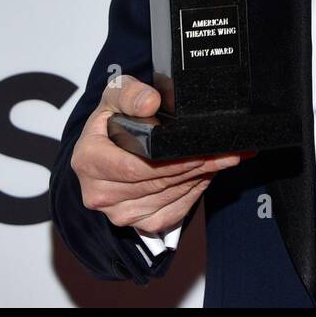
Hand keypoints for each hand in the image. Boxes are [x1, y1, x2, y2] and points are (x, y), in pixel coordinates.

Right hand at [71, 73, 254, 235]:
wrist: (107, 146)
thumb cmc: (111, 119)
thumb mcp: (116, 95)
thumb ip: (131, 93)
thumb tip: (150, 103)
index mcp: (88, 160)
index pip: (135, 168)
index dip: (172, 161)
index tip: (202, 149)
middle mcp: (99, 193)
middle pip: (157, 183)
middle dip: (195, 166)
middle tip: (226, 152)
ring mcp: (118, 212)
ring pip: (168, 198)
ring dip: (199, 178)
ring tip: (222, 159)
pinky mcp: (137, 223)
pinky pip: (173, 212)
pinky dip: (193, 193)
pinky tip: (205, 175)